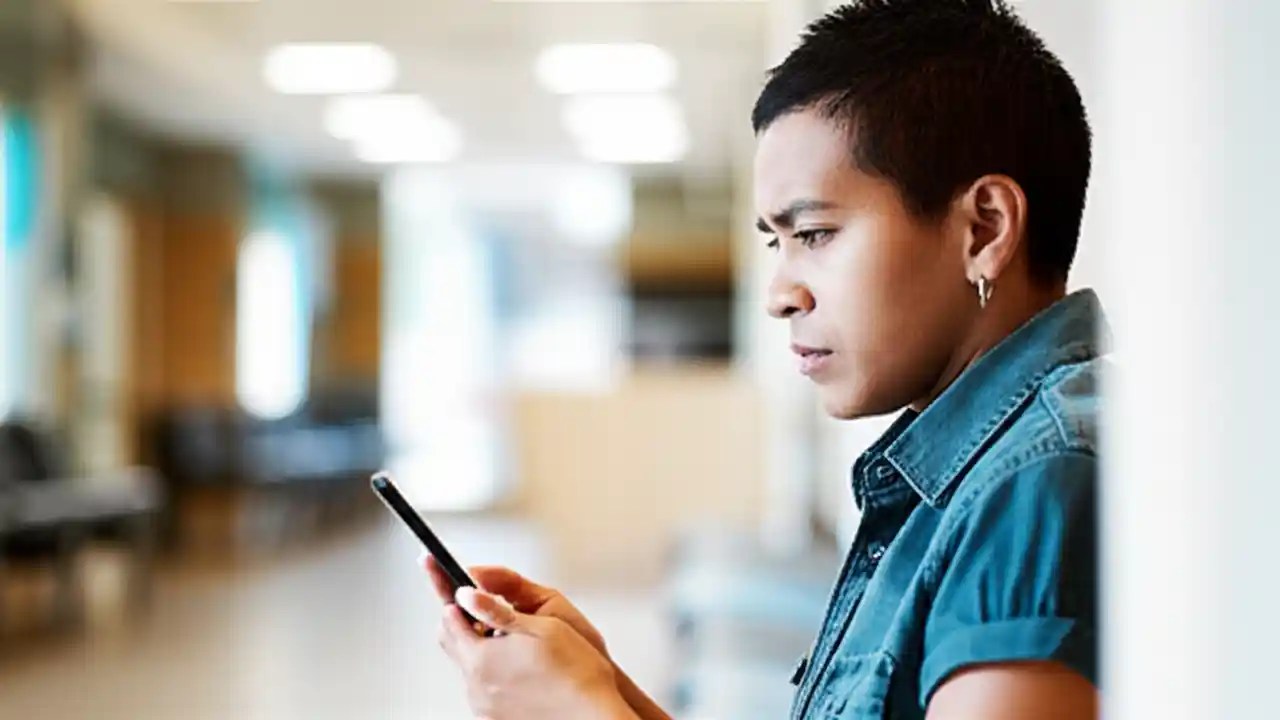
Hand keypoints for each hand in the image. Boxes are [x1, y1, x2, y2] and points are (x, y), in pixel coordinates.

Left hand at [438, 586, 633, 719]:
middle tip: (485, 614)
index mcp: (483, 658)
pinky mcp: (493, 719)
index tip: (465, 593)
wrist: (592, 716)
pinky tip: (516, 668)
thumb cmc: (576, 674)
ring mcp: (484, 706)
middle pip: (452, 645)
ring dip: (478, 651)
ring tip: (510, 644)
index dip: (458, 601)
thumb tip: (467, 595)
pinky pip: (481, 689)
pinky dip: (490, 675)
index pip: (450, 621)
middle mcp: (477, 685)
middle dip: (464, 625)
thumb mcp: (541, 627)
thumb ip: (496, 610)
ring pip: (467, 668)